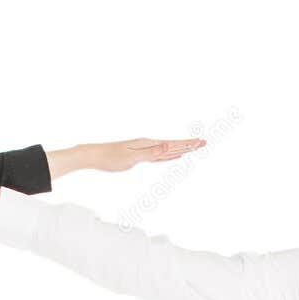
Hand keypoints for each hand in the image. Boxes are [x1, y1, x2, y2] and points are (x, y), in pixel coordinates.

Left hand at [49, 137, 206, 177]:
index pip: (173, 143)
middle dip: (189, 144)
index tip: (201, 142)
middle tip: (204, 143)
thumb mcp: (132, 157)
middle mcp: (148, 144)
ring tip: (193, 148)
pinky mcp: (139, 155)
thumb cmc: (111, 157)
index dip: (188, 144)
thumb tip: (168, 146)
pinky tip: (173, 154)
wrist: (94, 156)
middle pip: (173, 144)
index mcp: (148, 143)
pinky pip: (159, 155)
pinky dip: (169, 155)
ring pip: (168, 149)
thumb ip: (151, 153)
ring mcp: (144, 149)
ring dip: (181, 148)